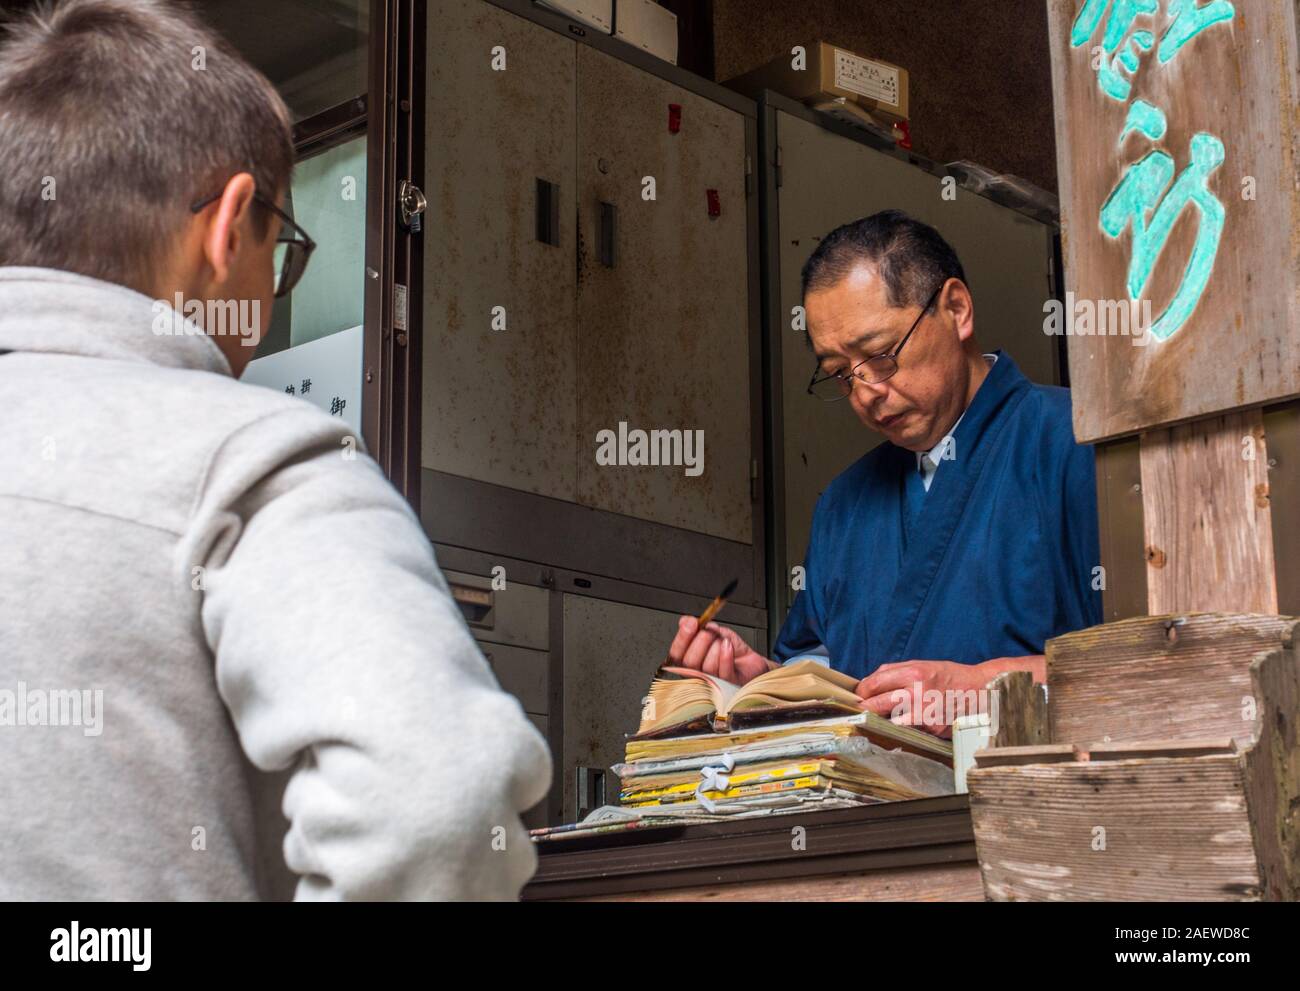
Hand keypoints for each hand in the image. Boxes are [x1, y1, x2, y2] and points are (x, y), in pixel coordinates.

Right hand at [666, 616, 775, 685]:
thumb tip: (686, 621)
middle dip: (702, 640)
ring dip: (717, 647)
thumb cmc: (732, 651)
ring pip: (707, 666)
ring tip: (725, 641)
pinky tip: (728, 645)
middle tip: (712, 631)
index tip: (691, 623)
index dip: (682, 637)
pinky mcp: (729, 688)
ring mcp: (711, 685)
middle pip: (689, 661)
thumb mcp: (715, 633)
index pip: (676, 654)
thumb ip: (699, 628)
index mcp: (688, 664)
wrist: (752, 661)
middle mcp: (696, 676)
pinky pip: (723, 672)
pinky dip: (726, 656)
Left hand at [854, 659, 997, 738]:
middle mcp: (917, 693)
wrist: (981, 692)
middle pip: (876, 703)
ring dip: (880, 720)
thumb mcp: (923, 665)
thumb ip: (895, 672)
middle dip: (864, 707)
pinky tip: (900, 725)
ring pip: (888, 720)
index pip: (874, 683)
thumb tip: (869, 683)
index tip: (857, 695)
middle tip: (859, 709)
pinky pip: (906, 729)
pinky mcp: (931, 729)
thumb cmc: (949, 677)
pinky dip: (899, 728)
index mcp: (914, 673)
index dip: (861, 691)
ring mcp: (924, 714)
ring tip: (876, 718)